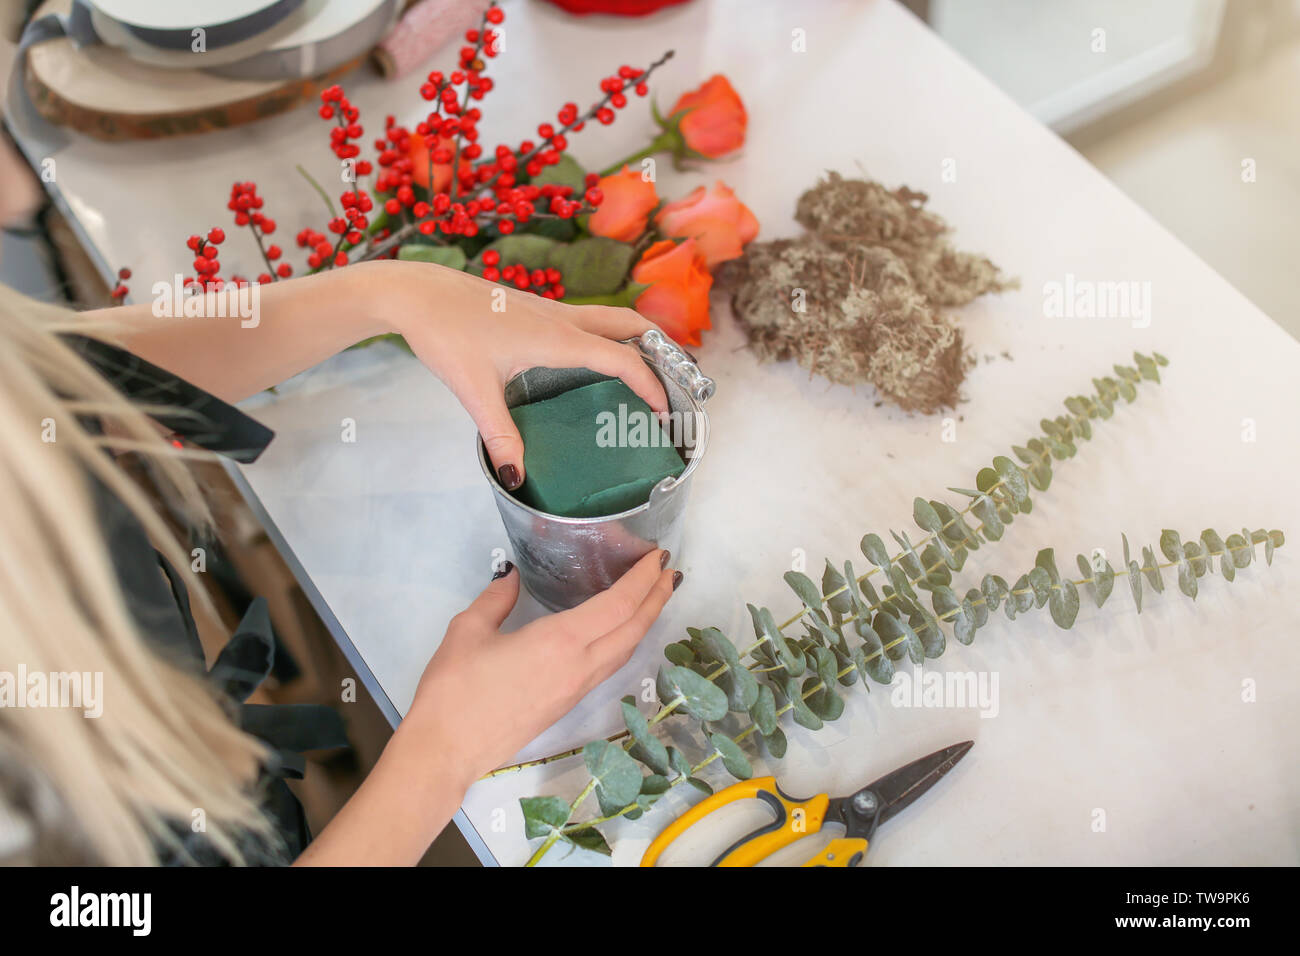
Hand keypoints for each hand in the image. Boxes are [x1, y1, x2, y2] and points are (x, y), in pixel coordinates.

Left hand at [387, 261, 668, 489]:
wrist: (417, 293)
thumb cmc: (445, 333)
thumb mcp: (473, 390)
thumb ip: (499, 434)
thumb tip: (516, 476)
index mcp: (558, 338)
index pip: (624, 360)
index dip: (651, 386)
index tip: (663, 414)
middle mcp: (562, 319)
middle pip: (631, 325)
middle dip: (662, 349)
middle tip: (679, 380)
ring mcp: (550, 310)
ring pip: (612, 318)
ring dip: (638, 339)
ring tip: (651, 370)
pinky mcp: (536, 309)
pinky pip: (589, 320)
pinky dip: (610, 337)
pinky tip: (597, 361)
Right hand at [402, 549, 679, 786]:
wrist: (447, 751)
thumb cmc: (454, 690)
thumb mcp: (468, 630)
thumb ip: (496, 599)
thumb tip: (510, 576)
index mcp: (560, 642)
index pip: (618, 604)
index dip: (643, 578)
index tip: (658, 556)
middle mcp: (579, 666)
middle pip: (634, 628)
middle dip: (656, 596)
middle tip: (668, 570)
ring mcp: (577, 689)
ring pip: (626, 650)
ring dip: (645, 620)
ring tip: (653, 595)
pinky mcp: (567, 704)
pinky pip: (609, 666)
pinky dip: (625, 641)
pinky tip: (619, 631)